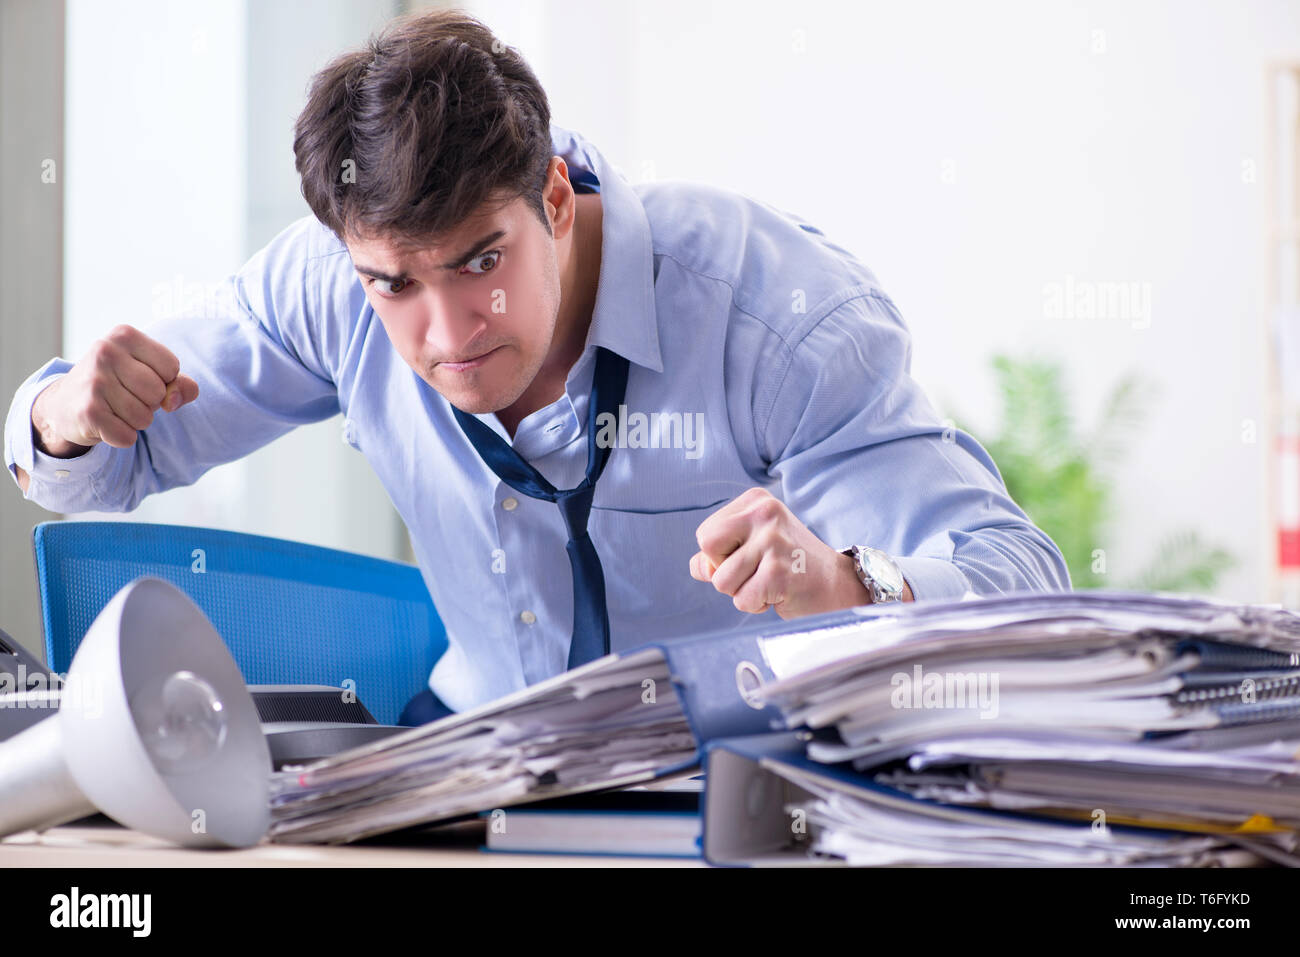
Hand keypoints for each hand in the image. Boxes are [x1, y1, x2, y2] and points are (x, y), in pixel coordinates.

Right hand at [31, 324, 198, 455]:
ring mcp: (94, 382)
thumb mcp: (150, 374)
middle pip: (158, 393)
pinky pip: (128, 436)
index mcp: (124, 335)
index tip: (137, 378)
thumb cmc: (118, 385)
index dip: (162, 381)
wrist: (64, 404)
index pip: (171, 367)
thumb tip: (174, 400)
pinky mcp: (88, 411)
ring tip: (112, 408)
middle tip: (123, 396)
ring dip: (134, 421)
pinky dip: (121, 436)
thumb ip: (180, 384)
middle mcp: (105, 352)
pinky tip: (103, 423)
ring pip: (145, 418)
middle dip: (149, 403)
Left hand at [689, 487, 908, 618]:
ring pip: (722, 581)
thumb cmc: (789, 565)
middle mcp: (764, 512)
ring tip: (769, 581)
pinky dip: (757, 604)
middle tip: (755, 571)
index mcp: (755, 501)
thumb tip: (699, 567)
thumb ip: (717, 554)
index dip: (719, 556)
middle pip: (708, 548)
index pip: (706, 533)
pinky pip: (743, 600)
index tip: (750, 557)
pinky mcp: (779, 570)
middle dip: (724, 572)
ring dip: (742, 592)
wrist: (836, 584)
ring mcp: (773, 540)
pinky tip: (779, 592)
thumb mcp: (751, 547)